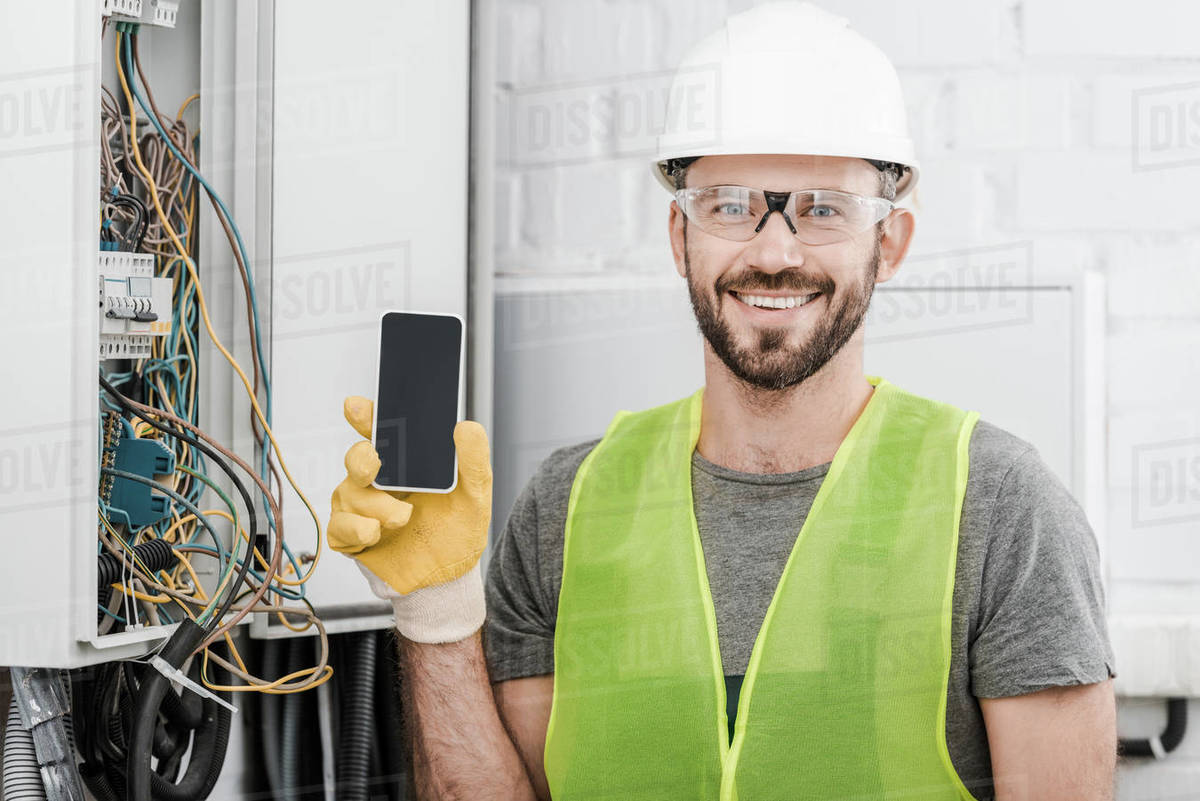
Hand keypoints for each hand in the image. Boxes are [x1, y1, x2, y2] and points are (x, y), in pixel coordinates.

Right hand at [327, 396, 491, 640]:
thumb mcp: (475, 494)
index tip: (357, 406)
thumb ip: (473, 461)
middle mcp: (377, 480)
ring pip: (349, 493)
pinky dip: (358, 530)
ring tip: (404, 518)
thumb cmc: (457, 530)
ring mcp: (360, 507)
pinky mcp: (349, 536)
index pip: (380, 431)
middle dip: (361, 459)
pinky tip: (376, 535)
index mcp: (404, 462)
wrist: (448, 577)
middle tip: (376, 466)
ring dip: (378, 507)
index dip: (365, 416)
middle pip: (356, 457)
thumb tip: (467, 426)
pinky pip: (339, 526)